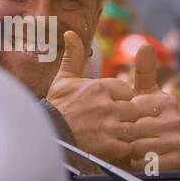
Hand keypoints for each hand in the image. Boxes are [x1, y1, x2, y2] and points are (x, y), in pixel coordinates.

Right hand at [45, 30, 136, 167]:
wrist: (46, 135)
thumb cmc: (55, 107)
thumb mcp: (63, 80)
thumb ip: (72, 57)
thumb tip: (70, 33)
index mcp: (99, 87)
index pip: (125, 89)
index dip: (120, 97)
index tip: (112, 104)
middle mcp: (107, 105)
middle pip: (133, 108)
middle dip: (128, 114)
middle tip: (117, 120)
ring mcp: (109, 127)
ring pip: (133, 127)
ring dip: (127, 130)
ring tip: (117, 133)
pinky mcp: (108, 146)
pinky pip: (127, 146)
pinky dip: (123, 147)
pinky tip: (113, 146)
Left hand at [126, 43, 179, 173]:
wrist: (176, 146)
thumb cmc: (153, 116)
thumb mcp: (148, 93)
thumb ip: (144, 72)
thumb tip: (145, 45)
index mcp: (165, 101)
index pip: (132, 110)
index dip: (124, 116)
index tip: (125, 119)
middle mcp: (173, 120)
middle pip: (133, 129)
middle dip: (125, 134)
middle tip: (124, 135)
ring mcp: (175, 141)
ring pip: (137, 147)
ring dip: (129, 149)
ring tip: (132, 145)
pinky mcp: (173, 161)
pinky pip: (144, 163)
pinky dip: (137, 162)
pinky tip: (139, 157)